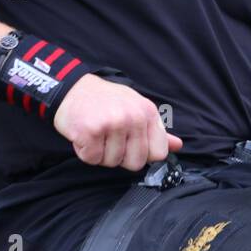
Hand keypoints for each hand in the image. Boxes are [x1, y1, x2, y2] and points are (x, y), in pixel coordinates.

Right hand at [53, 73, 181, 170]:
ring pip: (111, 162)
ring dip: (100, 153)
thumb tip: (178, 145)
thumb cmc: (106, 101)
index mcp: (148, 112)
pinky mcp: (90, 131)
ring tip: (96, 133)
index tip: (131, 144)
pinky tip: (84, 135)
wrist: (72, 88)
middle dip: (120, 157)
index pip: (159, 153)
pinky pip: (92, 159)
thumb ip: (157, 131)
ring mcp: (112, 124)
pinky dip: (84, 151)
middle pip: (135, 163)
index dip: (143, 154)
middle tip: (109, 138)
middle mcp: (133, 117)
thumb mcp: (136, 108)